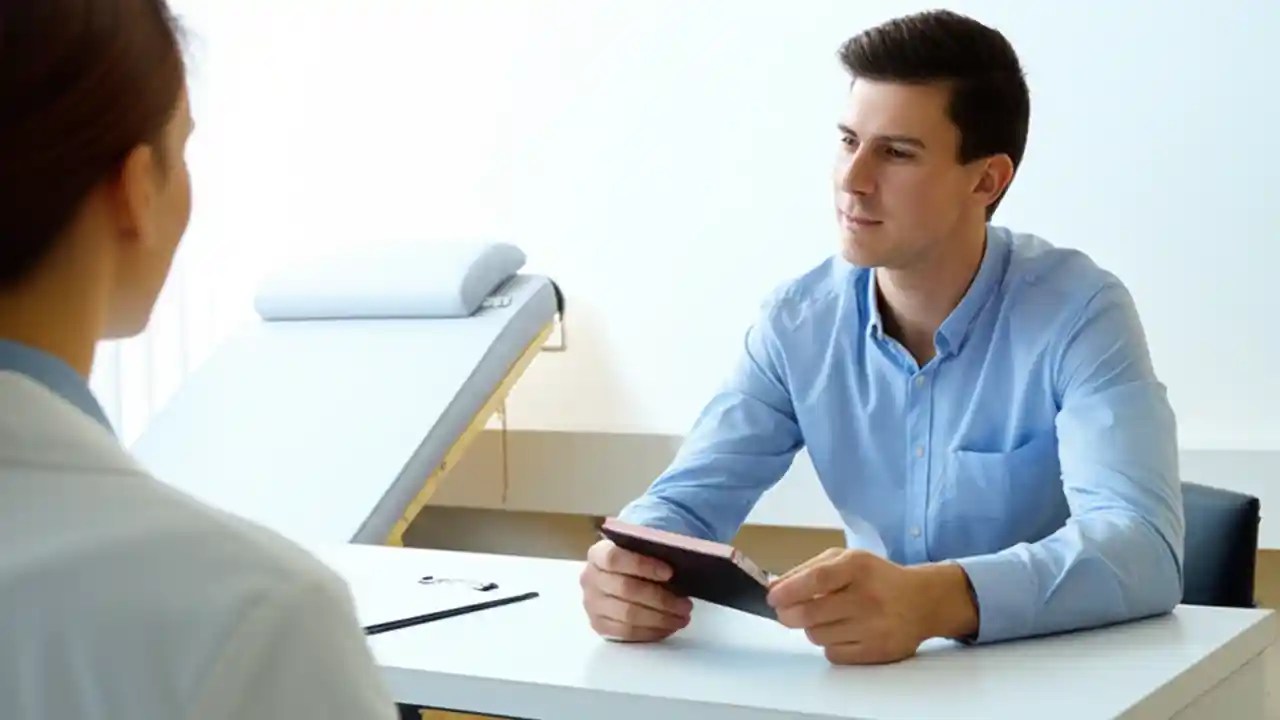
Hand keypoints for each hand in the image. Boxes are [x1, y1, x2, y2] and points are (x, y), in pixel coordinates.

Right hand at [580, 539, 693, 641]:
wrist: (621, 576)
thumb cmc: (638, 562)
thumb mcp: (644, 550)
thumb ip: (656, 552)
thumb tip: (683, 562)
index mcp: (598, 553)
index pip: (615, 558)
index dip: (643, 565)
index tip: (670, 573)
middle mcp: (589, 579)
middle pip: (625, 589)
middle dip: (660, 599)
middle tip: (686, 604)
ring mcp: (591, 605)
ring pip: (627, 614)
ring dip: (660, 618)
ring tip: (682, 617)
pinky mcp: (599, 625)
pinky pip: (626, 632)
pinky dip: (651, 631)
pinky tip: (668, 627)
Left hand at [766, 548, 977, 664]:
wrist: (922, 601)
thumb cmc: (875, 578)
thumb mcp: (846, 560)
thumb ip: (809, 570)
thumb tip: (774, 588)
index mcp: (859, 567)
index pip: (817, 579)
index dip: (789, 590)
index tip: (772, 598)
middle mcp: (868, 597)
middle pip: (812, 614)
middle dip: (789, 615)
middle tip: (784, 613)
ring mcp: (874, 627)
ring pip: (818, 636)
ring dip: (811, 629)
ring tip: (825, 618)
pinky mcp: (878, 652)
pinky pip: (834, 654)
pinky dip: (829, 645)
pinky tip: (842, 632)